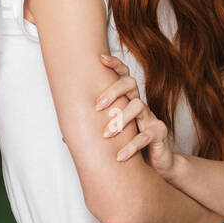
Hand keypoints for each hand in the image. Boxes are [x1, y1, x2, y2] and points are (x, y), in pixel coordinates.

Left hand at [94, 53, 173, 175]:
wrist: (155, 164)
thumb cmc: (129, 146)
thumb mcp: (112, 136)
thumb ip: (94, 132)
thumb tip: (64, 137)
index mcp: (128, 101)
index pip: (123, 76)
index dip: (114, 65)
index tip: (100, 58)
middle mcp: (141, 105)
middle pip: (130, 84)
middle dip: (112, 91)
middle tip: (97, 106)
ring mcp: (152, 117)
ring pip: (138, 105)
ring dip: (120, 119)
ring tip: (106, 134)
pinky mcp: (159, 133)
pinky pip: (145, 135)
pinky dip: (131, 146)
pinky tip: (120, 156)